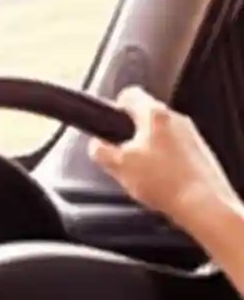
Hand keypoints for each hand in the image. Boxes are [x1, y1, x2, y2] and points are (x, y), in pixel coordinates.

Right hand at [88, 86, 239, 233]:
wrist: (204, 205)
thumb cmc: (164, 182)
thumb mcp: (118, 166)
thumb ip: (100, 151)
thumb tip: (96, 146)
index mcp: (155, 114)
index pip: (130, 94)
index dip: (115, 107)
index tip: (110, 124)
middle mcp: (177, 119)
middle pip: (146, 117)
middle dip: (131, 134)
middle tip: (123, 157)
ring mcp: (193, 135)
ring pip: (161, 134)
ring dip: (150, 149)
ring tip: (144, 174)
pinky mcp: (202, 153)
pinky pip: (177, 150)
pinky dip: (166, 161)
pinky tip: (162, 181)